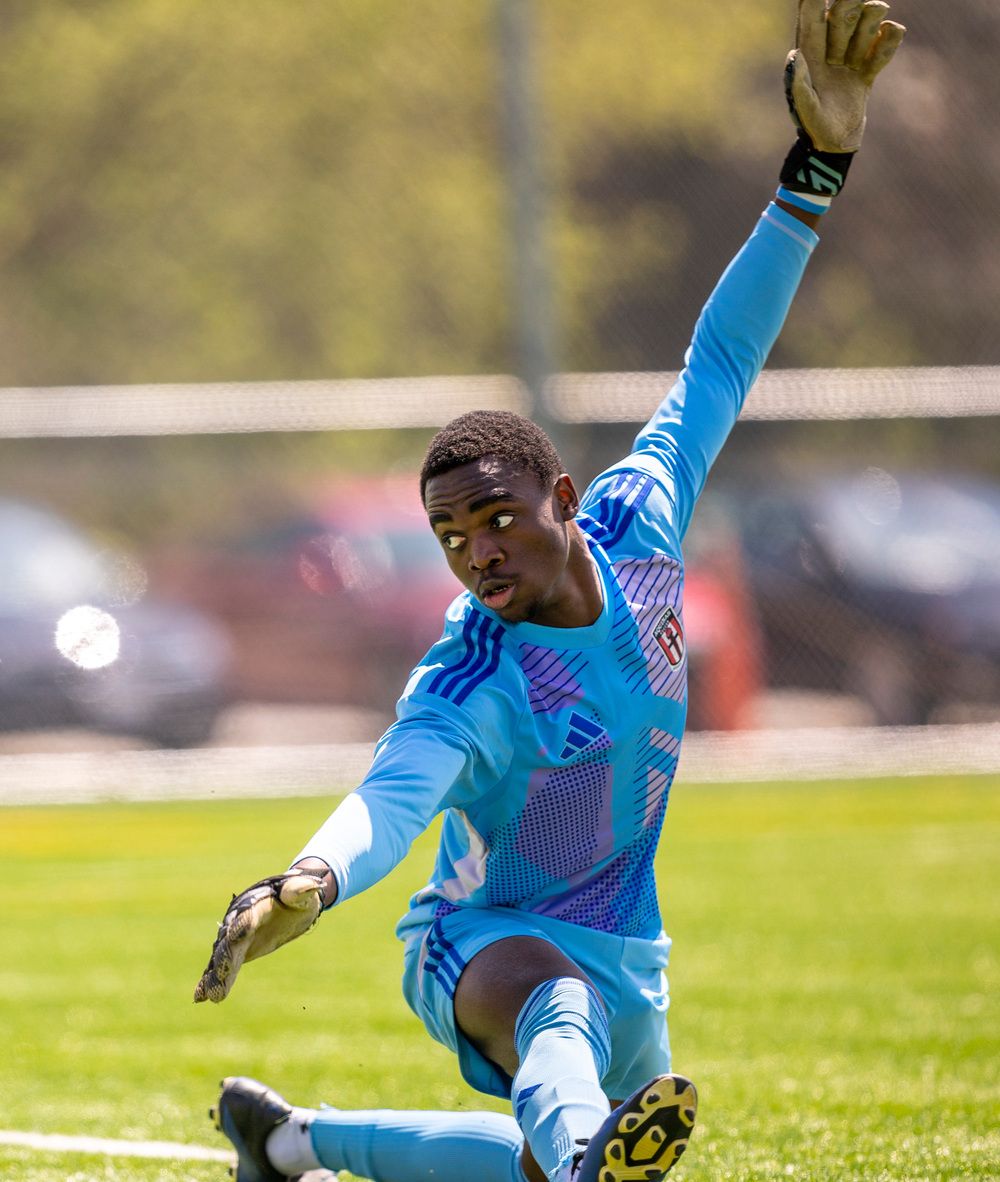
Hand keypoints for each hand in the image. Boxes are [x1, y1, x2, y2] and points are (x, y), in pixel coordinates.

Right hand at [193, 870, 324, 1002]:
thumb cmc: (296, 893)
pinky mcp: (236, 950)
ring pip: (222, 957)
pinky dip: (210, 979)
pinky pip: (220, 964)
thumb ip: (300, 891)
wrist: (285, 899)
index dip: (242, 925)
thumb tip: (312, 887)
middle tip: (221, 974)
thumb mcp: (301, 891)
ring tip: (209, 995)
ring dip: (216, 975)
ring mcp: (235, 936)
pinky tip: (200, 997)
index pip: (248, 915)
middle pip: (230, 941)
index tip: (235, 937)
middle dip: (225, 958)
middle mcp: (239, 919)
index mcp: (256, 903)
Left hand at [786, 0, 905, 152]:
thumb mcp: (804, 110)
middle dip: (850, 6)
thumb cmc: (813, 128)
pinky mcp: (867, 69)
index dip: (814, 1)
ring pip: (865, 26)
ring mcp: (850, 59)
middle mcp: (829, 52)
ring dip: (870, 24)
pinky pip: (884, 48)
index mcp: (809, 56)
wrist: (836, 145)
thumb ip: (799, 84)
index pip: (812, 20)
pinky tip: (892, 31)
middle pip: (843, 15)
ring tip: (870, 33)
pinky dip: (890, 39)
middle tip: (861, 8)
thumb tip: (795, 54)